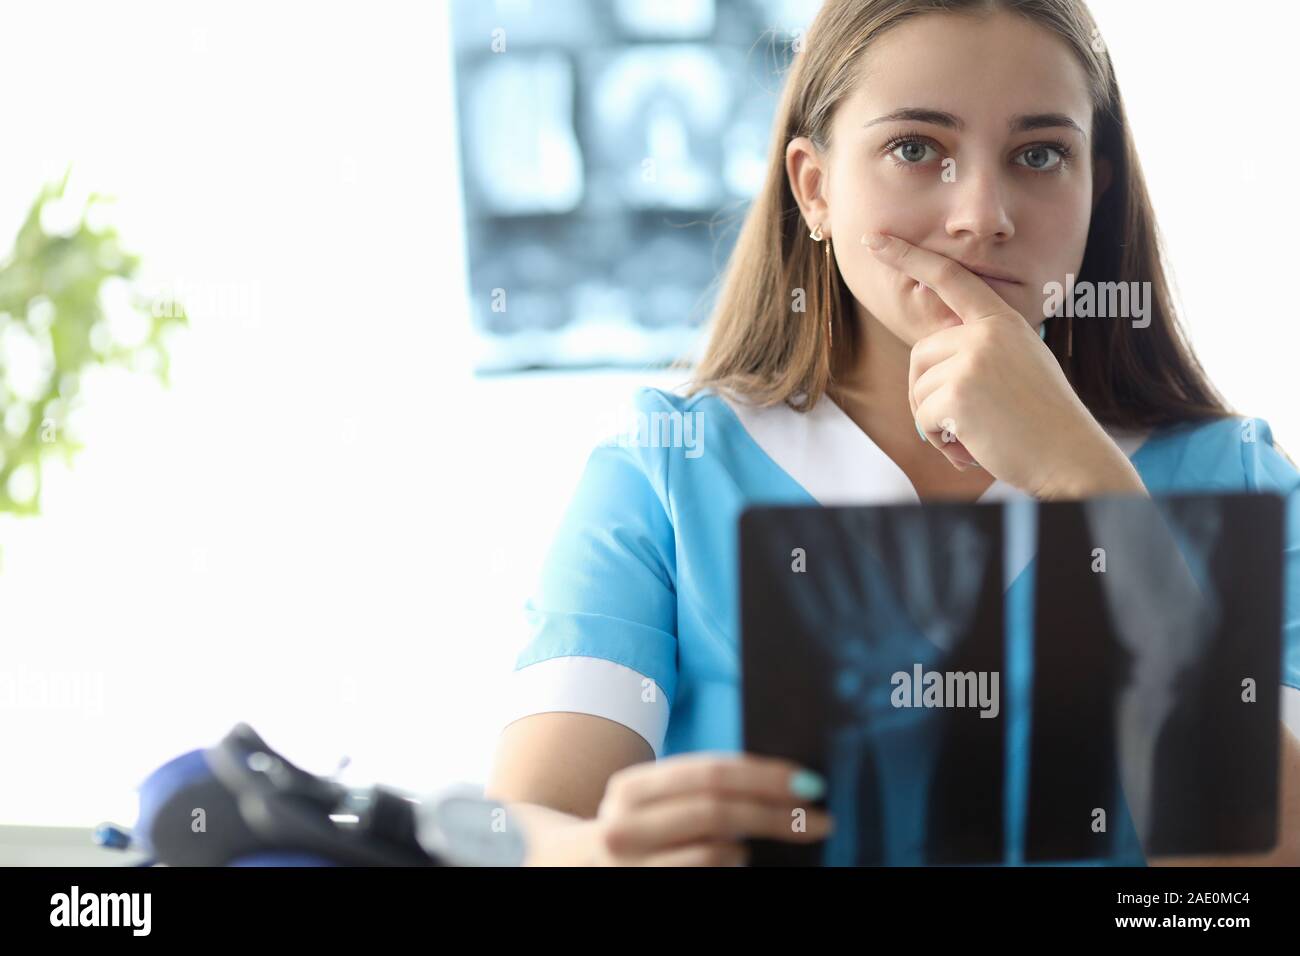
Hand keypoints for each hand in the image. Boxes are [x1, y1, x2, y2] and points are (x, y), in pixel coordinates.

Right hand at [590, 752, 832, 865]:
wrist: (574, 867)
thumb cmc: (635, 825)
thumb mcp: (653, 795)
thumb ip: (699, 784)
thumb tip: (781, 780)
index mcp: (631, 787)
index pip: (712, 773)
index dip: (766, 776)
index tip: (810, 782)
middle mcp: (624, 825)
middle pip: (719, 811)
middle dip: (777, 813)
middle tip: (821, 818)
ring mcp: (631, 866)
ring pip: (715, 852)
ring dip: (745, 847)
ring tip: (745, 845)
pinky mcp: (645, 890)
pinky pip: (707, 876)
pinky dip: (729, 865)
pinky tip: (729, 859)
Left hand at [862, 231, 1144, 498]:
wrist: (1070, 457)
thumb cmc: (1041, 420)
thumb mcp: (1019, 364)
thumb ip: (981, 347)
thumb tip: (928, 348)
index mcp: (1002, 321)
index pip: (949, 278)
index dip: (908, 256)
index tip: (873, 239)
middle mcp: (986, 333)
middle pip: (920, 355)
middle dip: (930, 393)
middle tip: (965, 419)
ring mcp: (972, 361)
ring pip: (918, 390)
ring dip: (937, 421)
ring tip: (977, 433)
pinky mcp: (959, 394)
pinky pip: (923, 418)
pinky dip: (941, 440)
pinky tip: (972, 446)